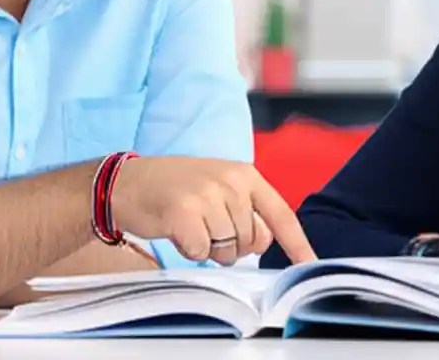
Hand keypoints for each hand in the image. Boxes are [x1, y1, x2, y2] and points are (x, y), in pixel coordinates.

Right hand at [111, 157, 316, 266]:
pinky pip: (201, 253)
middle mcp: (230, 182)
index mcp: (244, 174)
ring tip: (191, 225)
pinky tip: (177, 230)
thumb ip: (246, 211)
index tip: (309, 264)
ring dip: (210, 249)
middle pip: (252, 241)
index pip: (281, 214)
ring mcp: (207, 196)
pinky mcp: (184, 212)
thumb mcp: (219, 188)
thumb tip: (263, 243)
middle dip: (232, 246)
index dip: (297, 243)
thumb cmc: (177, 189)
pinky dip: (189, 250)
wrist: (129, 182)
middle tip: (207, 226)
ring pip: (228, 250)